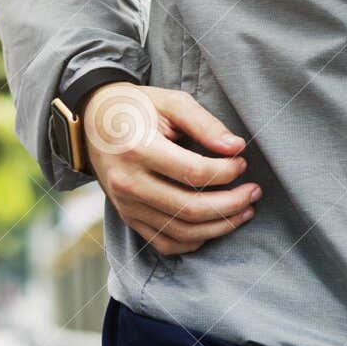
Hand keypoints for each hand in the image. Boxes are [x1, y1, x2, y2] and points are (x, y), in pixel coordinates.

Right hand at [84, 83, 260, 255]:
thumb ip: (204, 123)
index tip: (242, 162)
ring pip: (181, 231)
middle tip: (254, 192)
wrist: (93, 123)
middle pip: (190, 209)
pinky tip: (214, 226)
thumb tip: (235, 147)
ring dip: (220, 226)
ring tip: (244, 211)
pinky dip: (194, 241)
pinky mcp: (128, 218)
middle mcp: (129, 183)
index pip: (194, 173)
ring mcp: (126, 205)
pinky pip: (165, 243)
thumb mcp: (170, 102)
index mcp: (137, 149)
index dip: (227, 172)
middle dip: (232, 204)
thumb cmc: (137, 108)